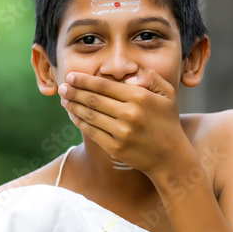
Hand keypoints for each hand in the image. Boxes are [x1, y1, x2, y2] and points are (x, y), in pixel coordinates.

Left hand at [58, 68, 189, 178]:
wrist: (170, 157)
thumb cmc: (167, 122)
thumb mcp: (168, 94)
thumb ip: (151, 77)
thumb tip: (129, 74)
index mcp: (140, 97)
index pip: (104, 86)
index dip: (84, 80)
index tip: (70, 76)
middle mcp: (129, 114)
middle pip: (93, 99)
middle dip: (73, 92)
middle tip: (62, 87)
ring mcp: (121, 132)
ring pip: (90, 115)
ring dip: (73, 106)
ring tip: (64, 99)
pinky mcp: (115, 148)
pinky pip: (91, 132)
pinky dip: (79, 122)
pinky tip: (73, 115)